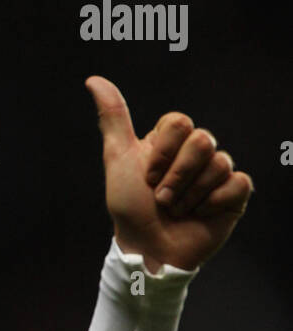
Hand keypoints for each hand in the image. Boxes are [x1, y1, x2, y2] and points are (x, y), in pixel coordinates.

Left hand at [84, 75, 252, 271]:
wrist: (147, 251)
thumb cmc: (131, 209)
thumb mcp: (118, 161)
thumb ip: (113, 119)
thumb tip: (94, 80)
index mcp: (171, 142)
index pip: (179, 121)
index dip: (163, 152)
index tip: (147, 177)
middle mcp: (195, 154)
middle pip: (202, 140)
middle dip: (177, 175)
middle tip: (162, 199)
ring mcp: (216, 174)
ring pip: (219, 163)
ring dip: (191, 194)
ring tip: (177, 211)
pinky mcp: (233, 195)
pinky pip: (236, 183)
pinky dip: (214, 203)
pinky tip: (200, 215)